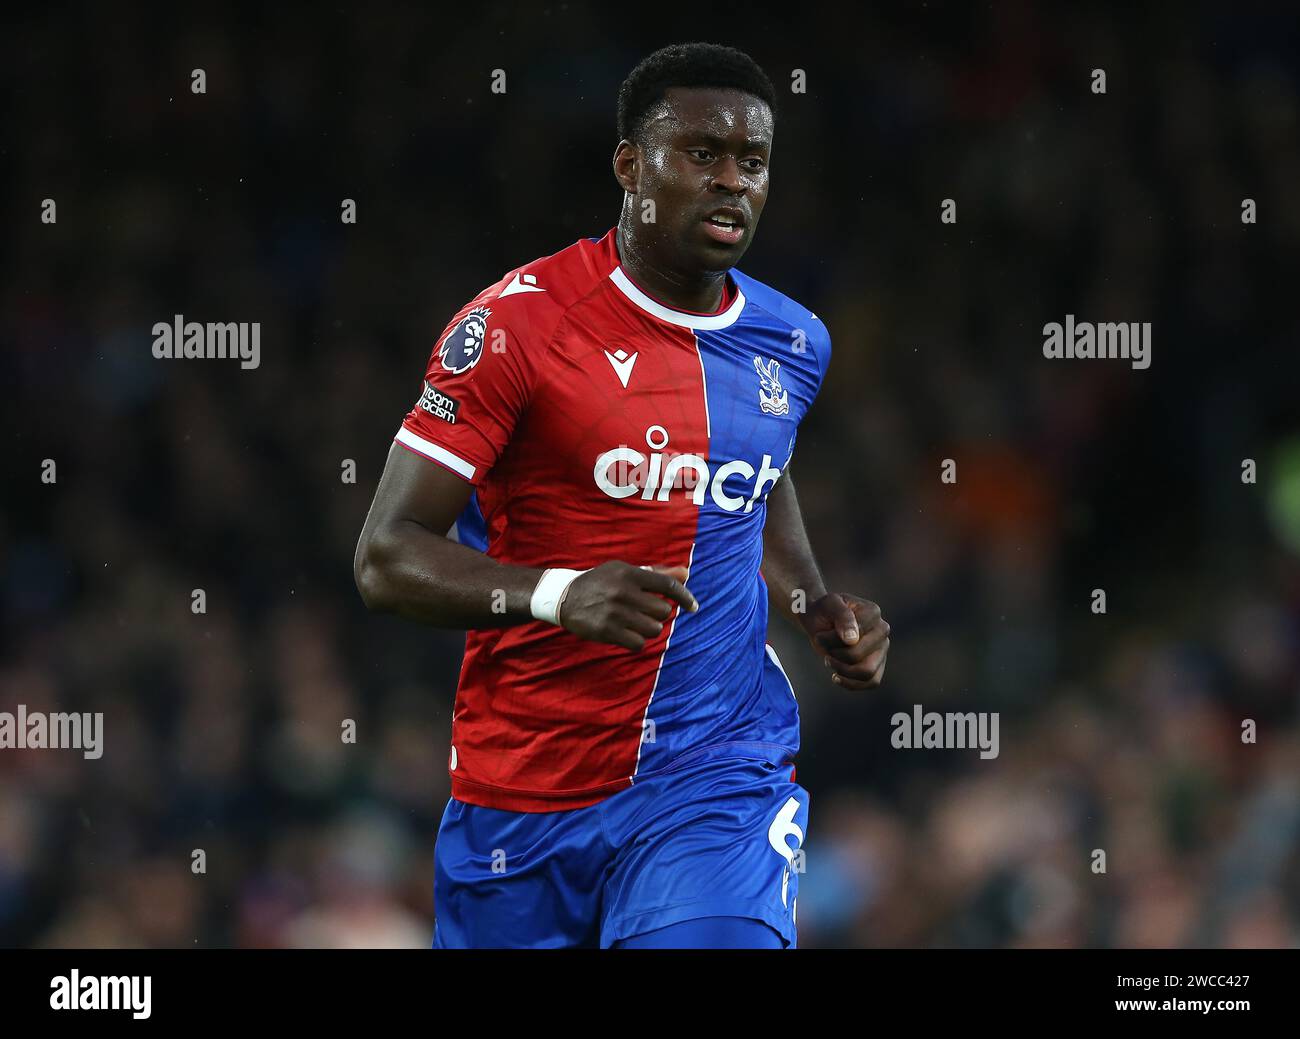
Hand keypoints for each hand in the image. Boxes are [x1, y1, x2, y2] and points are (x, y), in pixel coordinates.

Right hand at [558, 562, 697, 650]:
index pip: (667, 586)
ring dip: (649, 629)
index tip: (693, 607)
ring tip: (635, 623)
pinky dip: (636, 641)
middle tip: (645, 612)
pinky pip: (638, 644)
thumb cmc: (600, 582)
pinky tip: (626, 634)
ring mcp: (614, 613)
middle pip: (663, 611)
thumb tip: (686, 574)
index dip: (685, 597)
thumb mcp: (625, 572)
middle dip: (658, 614)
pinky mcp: (606, 631)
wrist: (563, 597)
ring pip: (653, 629)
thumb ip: (656, 574)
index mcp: (629, 574)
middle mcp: (623, 592)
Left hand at [801, 593, 888, 688]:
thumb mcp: (828, 605)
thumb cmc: (823, 610)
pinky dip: (851, 684)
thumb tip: (853, 640)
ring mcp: (882, 648)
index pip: (854, 636)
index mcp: (873, 613)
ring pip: (867, 673)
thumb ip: (842, 617)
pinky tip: (835, 676)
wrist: (820, 619)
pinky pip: (872, 682)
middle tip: (823, 645)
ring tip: (829, 659)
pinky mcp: (878, 664)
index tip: (820, 635)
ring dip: (842, 670)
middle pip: (858, 655)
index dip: (831, 640)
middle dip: (834, 654)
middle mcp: (882, 630)